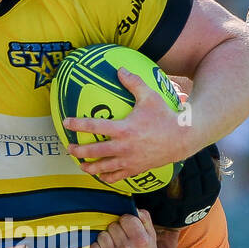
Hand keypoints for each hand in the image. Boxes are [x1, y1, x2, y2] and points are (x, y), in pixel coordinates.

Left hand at [63, 69, 186, 184]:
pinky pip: (118, 177)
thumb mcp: (150, 96)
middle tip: (70, 148)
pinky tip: (101, 176)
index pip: (95, 126)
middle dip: (79, 151)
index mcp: (124, 129)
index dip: (78, 124)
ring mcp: (130, 161)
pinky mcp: (136, 169)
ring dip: (90, 168)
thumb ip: (133, 82)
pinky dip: (108, 177)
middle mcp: (124, 147)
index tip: (66, 122)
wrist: (182, 138)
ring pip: (104, 168)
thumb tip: (119, 69)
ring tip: (81, 165)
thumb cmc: (165, 115)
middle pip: (94, 151)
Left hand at [90, 210, 159, 247]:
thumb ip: (145, 221)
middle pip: (113, 226)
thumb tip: (134, 208)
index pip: (126, 218)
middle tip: (123, 243)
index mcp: (141, 242)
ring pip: (102, 235)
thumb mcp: (152, 240)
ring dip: (107, 240)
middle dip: (117, 232)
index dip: (127, 223)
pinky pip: (93, 247)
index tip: (129, 230)